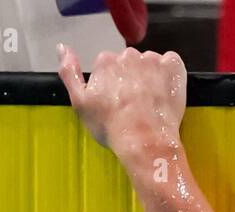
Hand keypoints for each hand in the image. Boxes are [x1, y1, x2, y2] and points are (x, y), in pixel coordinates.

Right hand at [56, 44, 186, 154]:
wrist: (144, 141)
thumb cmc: (110, 126)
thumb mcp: (79, 102)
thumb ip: (69, 72)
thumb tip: (62, 48)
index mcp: (105, 61)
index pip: (108, 65)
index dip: (112, 84)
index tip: (115, 102)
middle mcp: (128, 55)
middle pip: (129, 63)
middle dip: (131, 79)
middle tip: (133, 105)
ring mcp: (152, 60)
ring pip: (150, 63)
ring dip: (150, 77)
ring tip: (149, 103)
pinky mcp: (172, 67)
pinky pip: (171, 63)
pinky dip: (169, 75)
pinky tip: (164, 93)